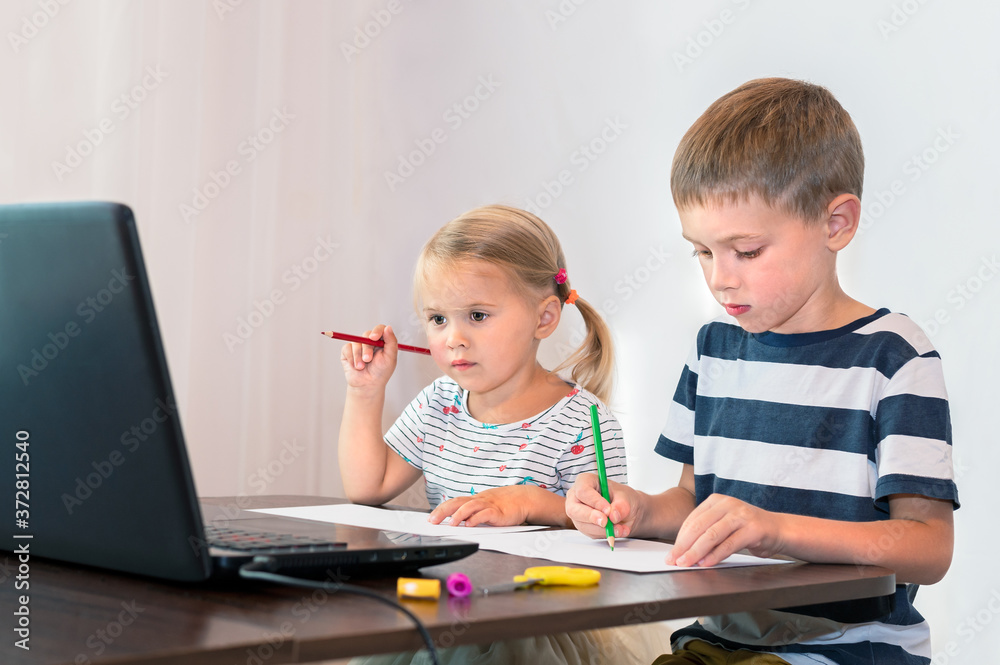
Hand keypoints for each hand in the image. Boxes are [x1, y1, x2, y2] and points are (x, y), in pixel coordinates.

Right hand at [340, 324, 396, 389]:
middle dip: (367, 349)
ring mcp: (358, 346)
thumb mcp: (390, 358)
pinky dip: (352, 358)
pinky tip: (355, 366)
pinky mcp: (348, 351)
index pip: (380, 329)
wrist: (367, 385)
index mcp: (381, 342)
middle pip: (367, 335)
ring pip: (356, 342)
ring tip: (361, 367)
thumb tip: (388, 327)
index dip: (377, 331)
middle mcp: (370, 342)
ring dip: (358, 356)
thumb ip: (391, 342)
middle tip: (368, 359)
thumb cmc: (380, 372)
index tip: (374, 338)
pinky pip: (347, 348)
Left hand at [428, 487, 532, 526]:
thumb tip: (459, 522)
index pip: (454, 502)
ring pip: (469, 507)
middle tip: (432, 520)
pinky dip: (476, 518)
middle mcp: (479, 500)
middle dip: (443, 511)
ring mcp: (488, 505)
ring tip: (451, 524)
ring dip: (458, 515)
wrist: (524, 499)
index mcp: (475, 500)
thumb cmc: (505, 504)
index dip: (441, 509)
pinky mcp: (497, 512)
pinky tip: (469, 524)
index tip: (431, 517)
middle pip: (457, 502)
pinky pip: (485, 514)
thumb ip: (473, 513)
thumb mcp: (486, 506)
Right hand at [565, 473, 640, 539]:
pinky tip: (617, 530)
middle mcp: (577, 497)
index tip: (607, 510)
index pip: (583, 491)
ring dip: (602, 529)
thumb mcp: (626, 496)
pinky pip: (590, 533)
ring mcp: (578, 513)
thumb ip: (621, 505)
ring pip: (582, 525)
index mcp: (585, 481)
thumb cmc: (622, 497)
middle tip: (606, 522)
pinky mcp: (583, 526)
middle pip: (574, 509)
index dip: (594, 501)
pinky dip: (604, 534)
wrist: (626, 510)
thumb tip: (613, 515)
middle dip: (591, 517)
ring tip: (620, 528)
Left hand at [666, 493, 785, 566]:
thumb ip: (706, 532)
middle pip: (699, 527)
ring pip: (712, 535)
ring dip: (696, 552)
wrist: (778, 529)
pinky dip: (715, 556)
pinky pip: (729, 544)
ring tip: (686, 563)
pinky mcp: (752, 529)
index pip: (692, 520)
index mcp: (716, 501)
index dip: (679, 538)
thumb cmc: (747, 529)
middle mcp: (727, 504)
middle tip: (674, 560)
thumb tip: (683, 551)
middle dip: (683, 546)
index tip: (671, 554)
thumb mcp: (724, 524)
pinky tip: (705, 564)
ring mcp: (740, 515)